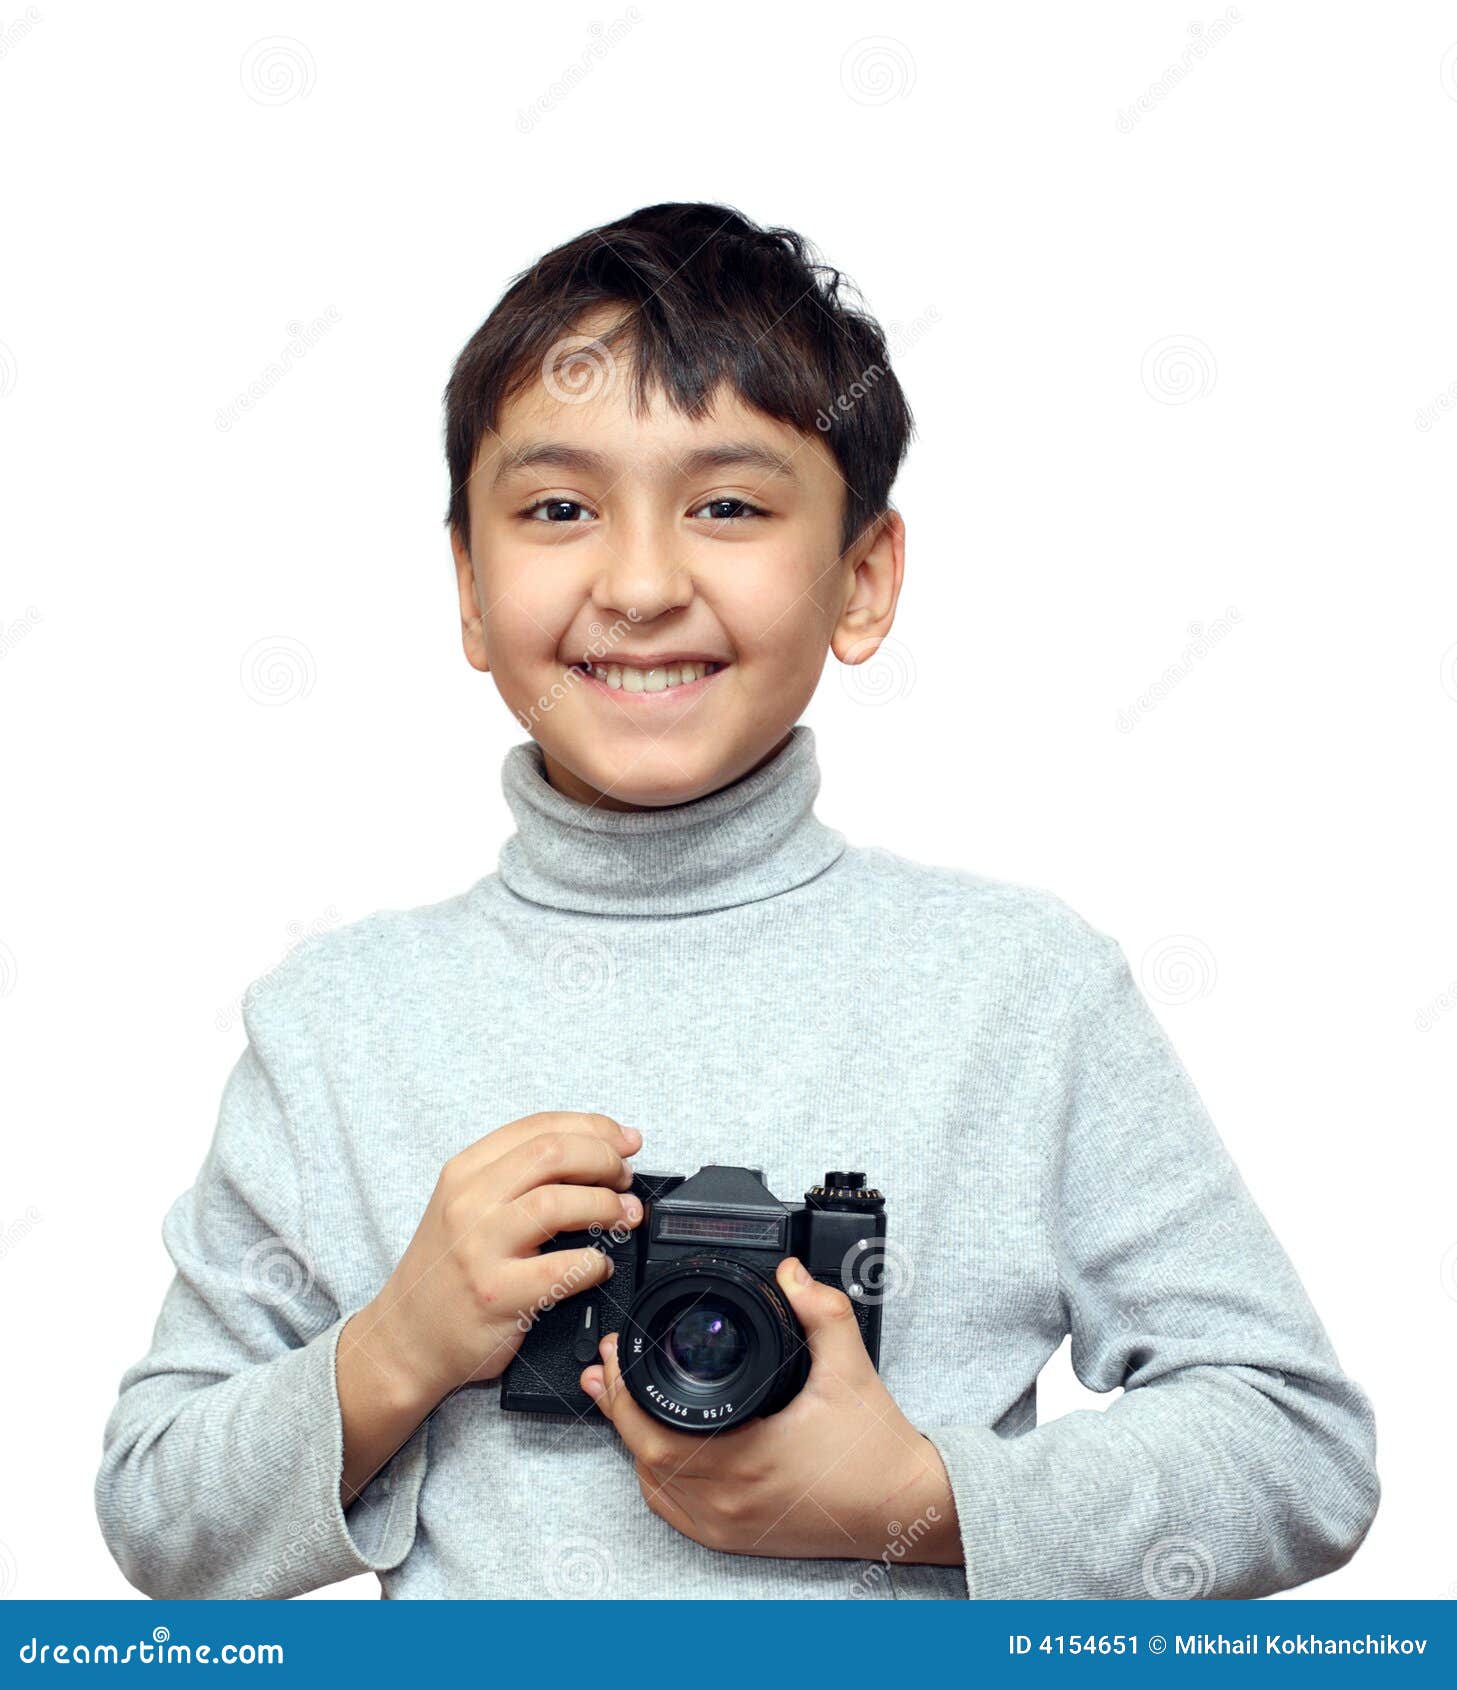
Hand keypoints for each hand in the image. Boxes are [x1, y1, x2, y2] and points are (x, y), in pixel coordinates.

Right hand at [338, 1111, 641, 1499]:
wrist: (406, 1340)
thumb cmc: (447, 1272)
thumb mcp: (466, 1206)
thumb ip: (519, 1178)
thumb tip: (600, 1153)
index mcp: (464, 1171)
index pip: (539, 1127)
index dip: (594, 1127)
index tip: (625, 1141)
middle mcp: (467, 1202)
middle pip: (553, 1153)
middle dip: (605, 1159)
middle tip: (626, 1179)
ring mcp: (479, 1248)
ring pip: (558, 1202)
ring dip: (606, 1205)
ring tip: (623, 1217)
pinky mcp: (496, 1294)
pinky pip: (564, 1267)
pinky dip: (595, 1263)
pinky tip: (598, 1266)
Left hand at [580, 1256, 961, 1564]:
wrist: (905, 1505)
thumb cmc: (876, 1448)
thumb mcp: (848, 1366)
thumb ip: (819, 1310)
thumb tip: (789, 1273)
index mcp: (746, 1459)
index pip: (654, 1431)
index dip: (624, 1392)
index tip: (616, 1354)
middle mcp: (730, 1500)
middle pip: (644, 1458)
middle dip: (619, 1409)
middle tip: (607, 1369)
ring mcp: (731, 1526)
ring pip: (655, 1488)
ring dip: (633, 1444)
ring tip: (623, 1400)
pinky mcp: (738, 1539)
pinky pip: (677, 1513)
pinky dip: (658, 1480)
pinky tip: (657, 1453)